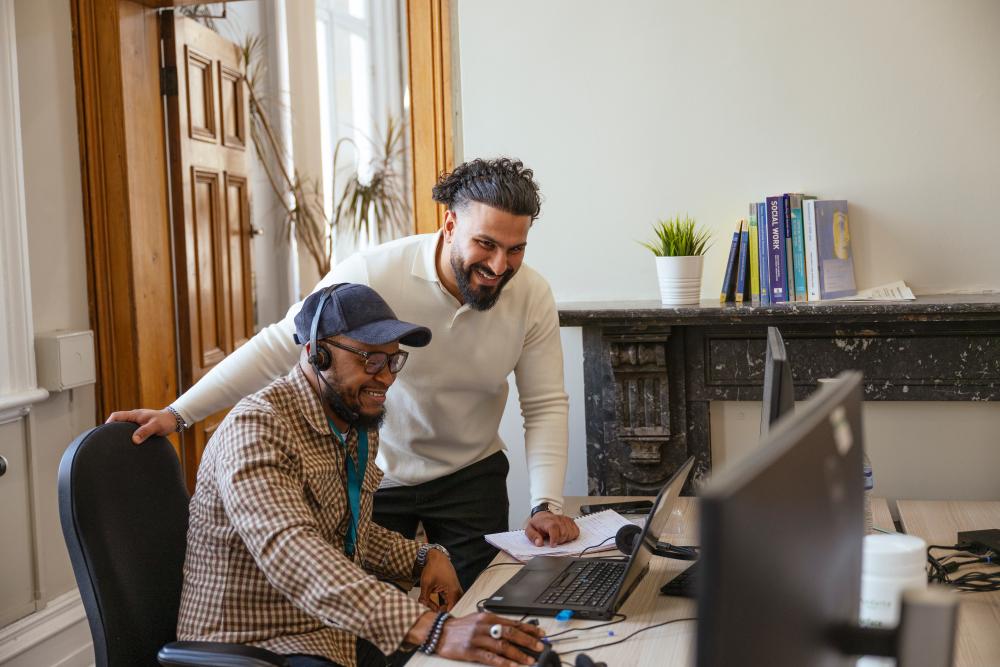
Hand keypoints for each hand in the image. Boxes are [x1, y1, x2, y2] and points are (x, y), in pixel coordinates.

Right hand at [105, 408, 175, 443]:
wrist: (173, 420)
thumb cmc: (165, 421)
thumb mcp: (156, 426)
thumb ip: (145, 431)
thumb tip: (134, 440)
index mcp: (135, 415)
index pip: (116, 416)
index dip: (108, 423)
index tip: (103, 432)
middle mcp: (134, 418)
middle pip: (117, 422)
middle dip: (111, 430)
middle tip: (106, 441)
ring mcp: (137, 423)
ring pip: (124, 427)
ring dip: (119, 434)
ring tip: (114, 445)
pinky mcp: (141, 428)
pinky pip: (130, 432)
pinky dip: (127, 437)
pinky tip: (126, 445)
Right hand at [412, 613, 544, 666]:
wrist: (439, 632)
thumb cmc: (461, 627)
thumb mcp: (479, 620)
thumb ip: (495, 624)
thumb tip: (516, 630)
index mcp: (488, 617)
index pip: (512, 622)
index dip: (528, 628)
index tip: (541, 634)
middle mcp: (484, 626)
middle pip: (510, 633)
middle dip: (527, 640)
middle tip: (539, 646)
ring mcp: (477, 638)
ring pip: (502, 646)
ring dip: (518, 653)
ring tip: (529, 660)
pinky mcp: (470, 651)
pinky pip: (489, 657)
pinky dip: (502, 662)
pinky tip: (511, 666)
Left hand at [418, 549, 462, 610]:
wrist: (436, 556)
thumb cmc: (434, 567)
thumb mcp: (426, 583)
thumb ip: (424, 598)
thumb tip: (423, 607)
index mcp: (453, 591)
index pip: (451, 609)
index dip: (441, 614)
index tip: (432, 614)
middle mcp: (456, 592)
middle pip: (451, 608)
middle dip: (440, 611)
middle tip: (431, 611)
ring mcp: (455, 591)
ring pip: (450, 605)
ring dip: (440, 607)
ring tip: (430, 606)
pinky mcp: (451, 589)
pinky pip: (448, 600)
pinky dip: (441, 603)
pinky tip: (433, 602)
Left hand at [525, 511, 578, 546]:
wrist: (543, 516)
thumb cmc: (538, 524)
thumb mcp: (530, 530)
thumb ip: (533, 537)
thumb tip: (539, 543)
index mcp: (546, 521)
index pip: (554, 527)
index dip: (555, 537)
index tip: (553, 545)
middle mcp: (557, 519)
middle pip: (564, 533)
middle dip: (559, 541)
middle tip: (553, 541)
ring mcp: (565, 520)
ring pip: (570, 533)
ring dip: (565, 539)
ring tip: (558, 538)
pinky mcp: (571, 521)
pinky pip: (576, 532)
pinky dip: (572, 536)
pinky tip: (565, 536)